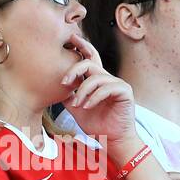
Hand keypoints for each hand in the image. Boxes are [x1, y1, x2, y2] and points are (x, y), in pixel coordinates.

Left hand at [58, 33, 137, 151]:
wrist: (113, 140)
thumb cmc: (97, 125)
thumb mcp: (76, 109)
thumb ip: (68, 96)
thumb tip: (53, 87)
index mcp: (97, 80)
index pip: (90, 58)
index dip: (82, 46)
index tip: (70, 40)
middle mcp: (108, 79)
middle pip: (91, 62)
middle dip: (75, 69)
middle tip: (63, 82)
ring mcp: (117, 84)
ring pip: (96, 77)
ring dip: (83, 91)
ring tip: (77, 105)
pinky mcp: (125, 91)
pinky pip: (106, 88)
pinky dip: (94, 97)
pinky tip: (87, 107)